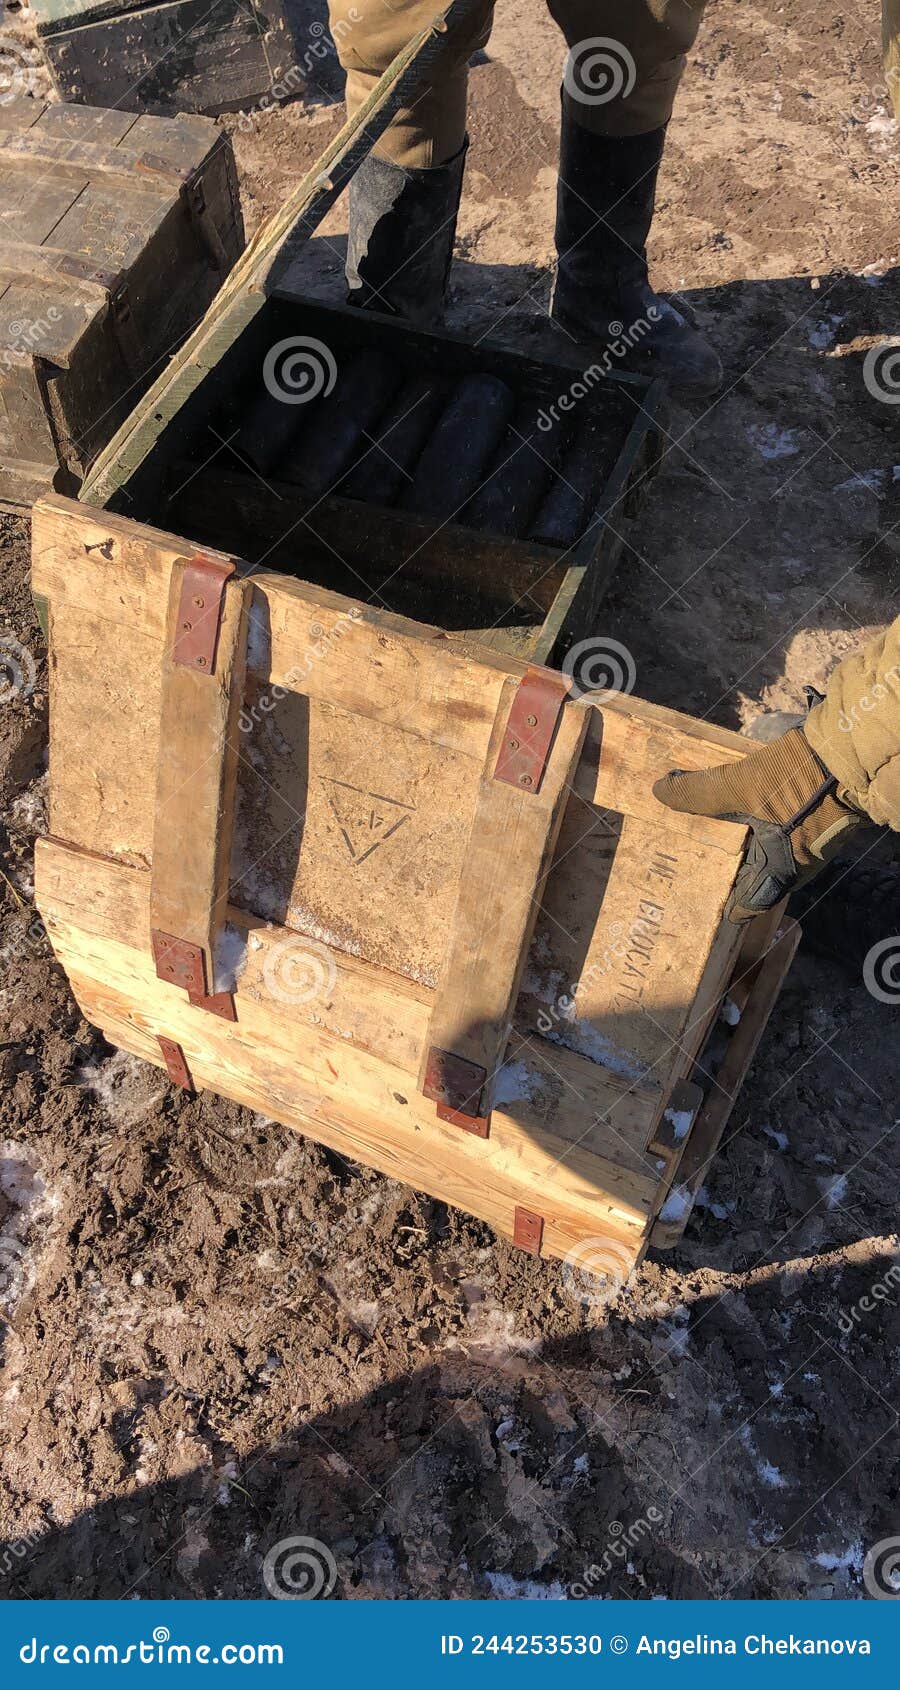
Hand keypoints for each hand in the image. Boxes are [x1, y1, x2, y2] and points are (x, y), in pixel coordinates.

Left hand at [652, 727, 865, 920]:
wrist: (850, 751)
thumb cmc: (799, 780)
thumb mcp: (740, 785)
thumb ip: (698, 792)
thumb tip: (658, 791)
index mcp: (779, 871)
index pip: (744, 905)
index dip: (718, 905)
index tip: (690, 900)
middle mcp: (795, 862)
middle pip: (749, 874)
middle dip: (718, 867)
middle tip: (682, 859)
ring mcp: (806, 839)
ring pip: (761, 848)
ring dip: (732, 840)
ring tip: (697, 827)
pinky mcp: (812, 814)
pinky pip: (773, 825)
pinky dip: (749, 819)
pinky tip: (729, 802)